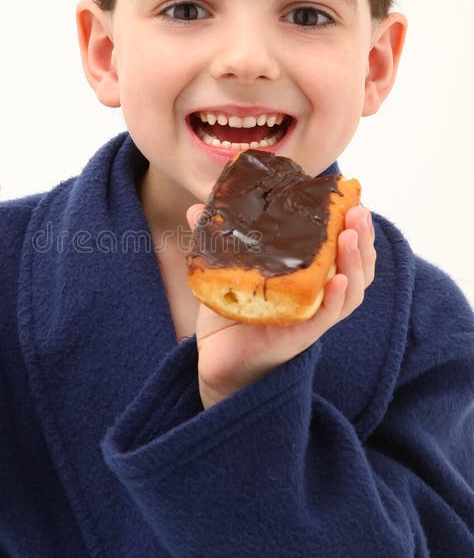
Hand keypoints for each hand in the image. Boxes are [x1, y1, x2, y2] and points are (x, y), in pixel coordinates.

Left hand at [187, 206, 375, 408]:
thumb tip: (194, 208)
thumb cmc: (232, 312)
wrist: (216, 357)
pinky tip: (336, 281)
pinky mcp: (299, 336)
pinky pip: (325, 318)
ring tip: (350, 237)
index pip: (345, 250)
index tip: (353, 200)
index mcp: (311, 276)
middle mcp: (319, 295)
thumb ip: (217, 240)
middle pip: (357, 268)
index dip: (356, 227)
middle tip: (358, 212)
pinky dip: (334, 300)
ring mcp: (312, 316)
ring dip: (354, 263)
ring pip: (349, 292)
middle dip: (363, 238)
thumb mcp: (228, 271)